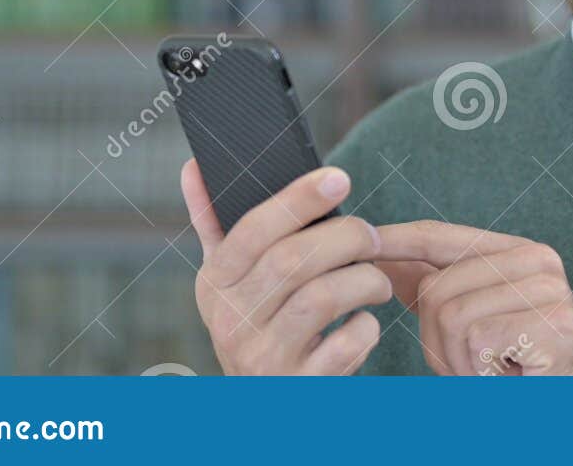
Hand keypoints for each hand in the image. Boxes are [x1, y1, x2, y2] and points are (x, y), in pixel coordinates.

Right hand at [180, 159, 392, 374]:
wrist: (262, 407)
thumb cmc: (256, 326)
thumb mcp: (228, 282)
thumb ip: (215, 224)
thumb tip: (195, 165)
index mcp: (215, 284)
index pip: (251, 230)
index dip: (297, 199)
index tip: (339, 176)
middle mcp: (230, 321)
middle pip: (292, 260)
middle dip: (346, 238)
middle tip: (373, 237)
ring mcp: (262, 359)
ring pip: (321, 299)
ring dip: (364, 280)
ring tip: (377, 280)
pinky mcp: (297, 388)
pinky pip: (344, 346)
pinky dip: (366, 329)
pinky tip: (366, 323)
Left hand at [374, 220, 572, 375]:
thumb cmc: (519, 372)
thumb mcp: (470, 324)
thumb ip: (436, 289)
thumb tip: (382, 259)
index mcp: (518, 252)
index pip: (442, 237)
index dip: (397, 241)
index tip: (363, 244)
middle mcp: (538, 260)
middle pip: (436, 287)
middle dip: (437, 341)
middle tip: (475, 364)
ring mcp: (549, 289)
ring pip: (451, 316)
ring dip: (459, 362)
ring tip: (494, 371)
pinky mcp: (552, 321)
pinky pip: (476, 339)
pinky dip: (479, 371)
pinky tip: (507, 376)